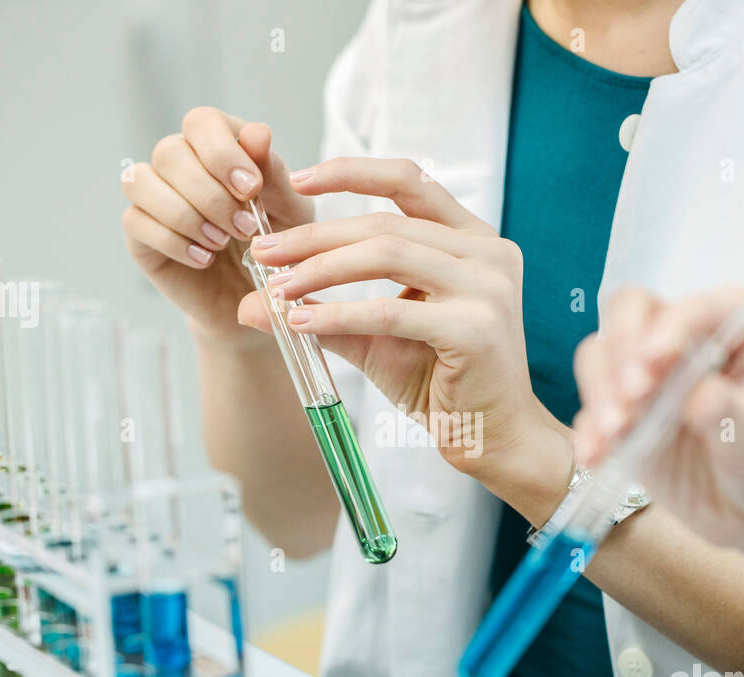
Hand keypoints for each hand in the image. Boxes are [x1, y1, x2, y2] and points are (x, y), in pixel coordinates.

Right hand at [121, 109, 312, 341]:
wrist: (259, 297)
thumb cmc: (276, 244)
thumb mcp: (289, 210)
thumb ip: (273, 172)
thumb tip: (256, 133)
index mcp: (216, 145)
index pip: (201, 122)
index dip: (222, 152)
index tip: (251, 188)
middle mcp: (179, 164)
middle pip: (170, 153)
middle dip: (210, 195)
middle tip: (245, 228)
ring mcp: (154, 197)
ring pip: (141, 183)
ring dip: (186, 215)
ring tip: (221, 242)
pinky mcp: (140, 234)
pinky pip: (135, 222)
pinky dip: (173, 242)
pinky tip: (203, 259)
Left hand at [243, 158, 563, 498]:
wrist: (492, 436)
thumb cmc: (442, 382)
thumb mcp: (378, 336)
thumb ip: (325, 311)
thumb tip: (251, 303)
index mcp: (473, 239)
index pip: (409, 181)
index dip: (351, 172)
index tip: (297, 180)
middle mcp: (488, 252)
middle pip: (386, 223)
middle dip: (316, 236)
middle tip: (264, 252)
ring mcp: (487, 287)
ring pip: (387, 255)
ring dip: (322, 269)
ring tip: (278, 288)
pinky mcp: (476, 328)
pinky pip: (391, 311)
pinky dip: (339, 314)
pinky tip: (301, 321)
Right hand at [573, 287, 743, 657]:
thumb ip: (734, 412)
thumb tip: (698, 397)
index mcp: (729, 330)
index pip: (693, 308)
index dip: (671, 327)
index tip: (658, 362)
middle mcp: (681, 344)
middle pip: (629, 314)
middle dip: (621, 349)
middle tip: (630, 397)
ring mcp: (646, 382)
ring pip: (600, 358)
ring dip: (599, 391)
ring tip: (612, 432)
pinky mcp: (622, 421)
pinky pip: (590, 414)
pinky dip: (587, 433)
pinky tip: (594, 457)